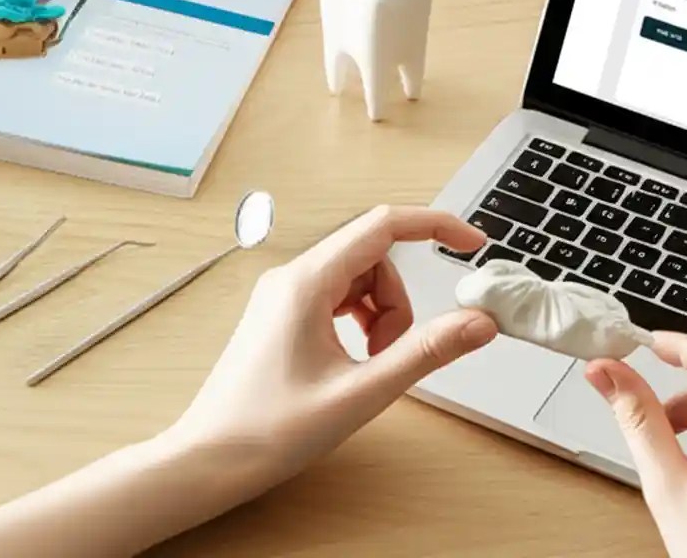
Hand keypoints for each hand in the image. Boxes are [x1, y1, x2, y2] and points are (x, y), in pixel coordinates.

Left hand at [163, 205, 498, 490]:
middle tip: (391, 355)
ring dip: (380, 315)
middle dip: (399, 301)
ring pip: (358, 280)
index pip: (383, 226)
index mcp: (306, 283)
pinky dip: (360, 323)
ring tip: (368, 365)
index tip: (472, 242)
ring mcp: (283, 295)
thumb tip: (478, 323)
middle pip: (374, 258)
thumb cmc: (269, 431)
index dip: (435, 226)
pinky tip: (354, 361)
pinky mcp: (282, 315)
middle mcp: (291, 278)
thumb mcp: (361, 393)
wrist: (208, 461)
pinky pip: (337, 299)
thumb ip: (425, 353)